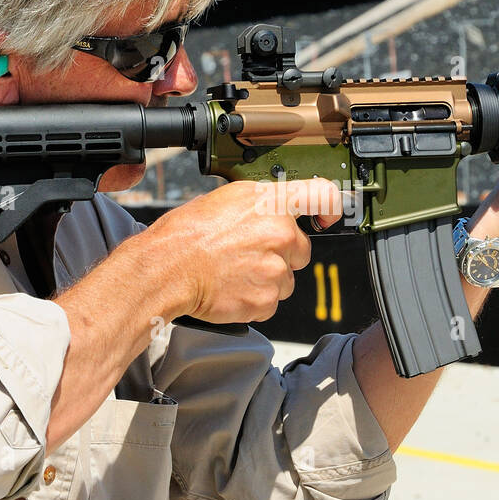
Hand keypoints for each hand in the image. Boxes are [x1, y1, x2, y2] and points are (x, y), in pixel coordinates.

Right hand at [147, 178, 342, 322]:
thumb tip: (274, 210)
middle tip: (248, 254)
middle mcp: (281, 234)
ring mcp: (276, 269)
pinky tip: (232, 288)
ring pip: (285, 279)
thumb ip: (260, 204)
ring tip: (234, 272)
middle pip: (300, 250)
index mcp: (272, 203)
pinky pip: (271, 303)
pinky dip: (254, 301)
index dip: (331, 208)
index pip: (323, 196)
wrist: (167, 269)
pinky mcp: (267, 300)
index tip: (329, 217)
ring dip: (266, 280)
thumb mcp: (226, 199)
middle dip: (281, 255)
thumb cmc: (186, 234)